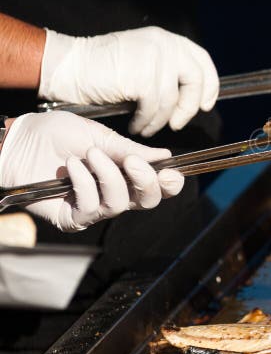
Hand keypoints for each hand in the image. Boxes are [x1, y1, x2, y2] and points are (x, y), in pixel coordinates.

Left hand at [0, 112, 183, 231]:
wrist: (17, 141)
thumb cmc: (55, 135)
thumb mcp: (97, 136)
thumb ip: (129, 150)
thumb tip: (165, 156)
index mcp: (126, 173)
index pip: (158, 187)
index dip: (170, 183)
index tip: (170, 171)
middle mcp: (114, 194)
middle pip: (148, 202)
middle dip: (146, 182)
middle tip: (132, 162)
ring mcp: (94, 208)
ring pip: (120, 204)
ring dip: (108, 176)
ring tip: (90, 155)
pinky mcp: (72, 219)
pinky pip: (91, 208)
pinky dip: (85, 183)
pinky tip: (72, 167)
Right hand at [38, 26, 218, 136]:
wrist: (69, 67)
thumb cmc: (103, 69)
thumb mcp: (143, 60)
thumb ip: (167, 71)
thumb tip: (191, 98)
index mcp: (167, 39)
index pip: (202, 60)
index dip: (209, 85)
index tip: (206, 104)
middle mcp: (164, 44)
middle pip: (196, 79)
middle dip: (189, 107)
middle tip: (177, 123)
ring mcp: (154, 58)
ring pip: (172, 99)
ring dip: (161, 120)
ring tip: (147, 128)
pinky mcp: (143, 76)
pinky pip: (154, 108)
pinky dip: (146, 122)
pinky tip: (136, 125)